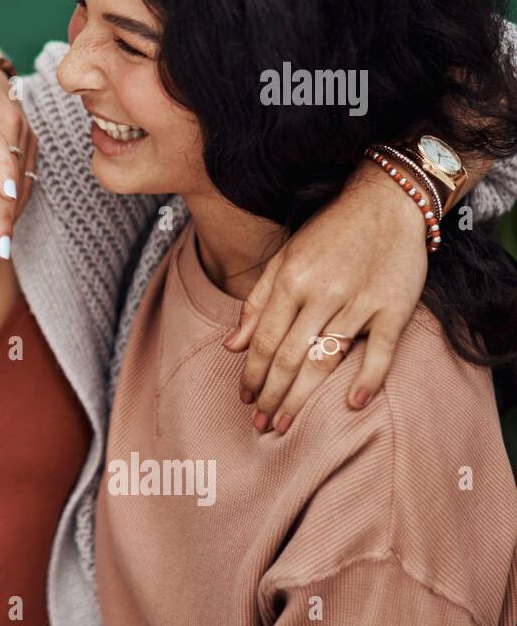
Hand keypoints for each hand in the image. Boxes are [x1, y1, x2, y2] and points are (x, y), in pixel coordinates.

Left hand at [0, 41, 37, 259]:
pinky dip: (9, 210)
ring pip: (22, 187)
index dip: (4, 173)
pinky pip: (24, 184)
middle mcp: (12, 123)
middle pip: (12, 178)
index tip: (7, 198)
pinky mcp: (31, 145)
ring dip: (4, 221)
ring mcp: (26, 134)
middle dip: (1, 218)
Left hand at [227, 161, 427, 433]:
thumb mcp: (284, 258)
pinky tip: (351, 403)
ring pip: (325, 359)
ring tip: (284, 423)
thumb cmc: (329, 232)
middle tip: (259, 425)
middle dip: (270, 395)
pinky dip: (367, 379)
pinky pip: (381, 351)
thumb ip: (257, 302)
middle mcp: (321, 294)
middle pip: (289, 357)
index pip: (263, 340)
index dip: (251, 374)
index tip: (244, 398)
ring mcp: (360, 302)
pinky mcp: (394, 307)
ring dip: (301, 397)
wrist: (387, 201)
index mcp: (290, 281)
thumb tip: (231, 345)